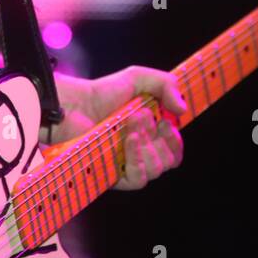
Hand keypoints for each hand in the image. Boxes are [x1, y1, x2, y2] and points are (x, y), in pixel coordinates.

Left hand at [42, 67, 186, 190]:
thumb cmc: (104, 92)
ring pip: (157, 169)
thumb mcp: (139, 78)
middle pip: (170, 160)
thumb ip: (167, 85)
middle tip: (142, 115)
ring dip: (148, 144)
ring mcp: (127, 165)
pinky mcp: (113, 175)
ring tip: (130, 122)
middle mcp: (141, 152)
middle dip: (162, 136)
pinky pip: (138, 179)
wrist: (75, 103)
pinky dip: (138, 159)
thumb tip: (183, 110)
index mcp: (151, 135)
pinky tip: (129, 140)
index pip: (175, 149)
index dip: (176, 138)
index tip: (166, 119)